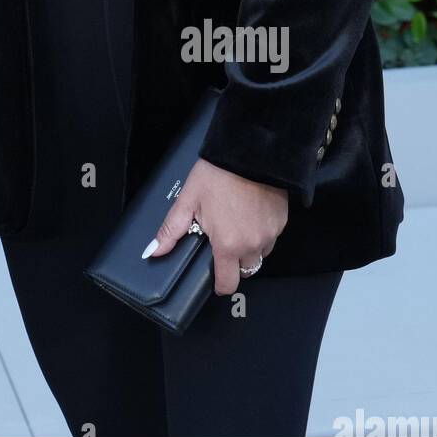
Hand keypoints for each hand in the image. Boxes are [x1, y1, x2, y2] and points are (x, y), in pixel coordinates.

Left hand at [143, 158, 288, 295]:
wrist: (248, 152)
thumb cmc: (216, 175)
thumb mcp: (188, 201)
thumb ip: (171, 230)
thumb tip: (153, 252)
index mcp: (228, 245)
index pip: (228, 283)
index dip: (220, 284)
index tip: (215, 278)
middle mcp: (253, 244)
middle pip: (246, 269)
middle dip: (235, 262)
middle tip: (223, 242)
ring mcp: (271, 233)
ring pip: (260, 253)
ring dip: (250, 247)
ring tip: (237, 224)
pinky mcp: (282, 221)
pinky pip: (271, 236)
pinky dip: (262, 231)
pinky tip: (251, 214)